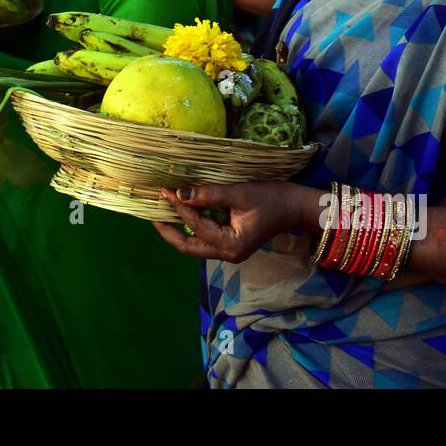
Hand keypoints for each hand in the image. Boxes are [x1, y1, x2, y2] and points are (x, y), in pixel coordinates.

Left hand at [153, 181, 301, 262]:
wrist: (295, 207)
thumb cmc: (272, 199)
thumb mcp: (240, 194)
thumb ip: (209, 194)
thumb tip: (180, 193)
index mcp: (231, 245)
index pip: (197, 226)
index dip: (179, 208)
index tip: (165, 190)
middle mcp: (227, 254)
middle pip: (188, 248)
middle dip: (168, 231)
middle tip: (151, 213)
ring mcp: (228, 252)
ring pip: (194, 245)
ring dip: (177, 230)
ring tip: (161, 212)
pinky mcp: (229, 244)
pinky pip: (203, 239)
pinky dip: (189, 228)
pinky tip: (180, 213)